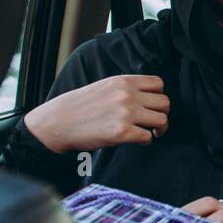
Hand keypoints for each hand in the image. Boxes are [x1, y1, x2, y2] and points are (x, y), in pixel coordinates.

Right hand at [24, 74, 169, 153]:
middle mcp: (127, 95)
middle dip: (162, 114)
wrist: (57, 122)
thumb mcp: (105, 86)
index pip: (159, 84)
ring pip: (161, 120)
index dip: (159, 96)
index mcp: (123, 81)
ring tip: (150, 132)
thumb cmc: (81, 106)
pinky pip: (147, 137)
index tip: (152, 106)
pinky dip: (145, 140)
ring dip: (159, 129)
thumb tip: (149, 97)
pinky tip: (137, 140)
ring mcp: (125, 113)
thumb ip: (127, 88)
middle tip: (154, 123)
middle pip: (165, 103)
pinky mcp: (121, 133)